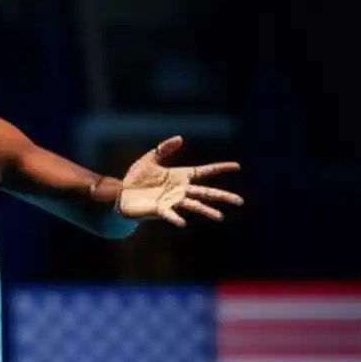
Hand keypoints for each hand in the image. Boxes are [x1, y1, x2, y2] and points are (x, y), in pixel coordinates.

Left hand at [117, 136, 243, 226]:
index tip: (237, 166)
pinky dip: (176, 218)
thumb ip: (164, 149)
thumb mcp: (149, 158)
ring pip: (194, 205)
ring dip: (207, 210)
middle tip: (240, 201)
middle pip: (206, 192)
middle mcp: (180, 190)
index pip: (205, 171)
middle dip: (223, 196)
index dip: (220, 168)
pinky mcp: (160, 210)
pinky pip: (170, 214)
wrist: (120, 194)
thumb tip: (181, 138)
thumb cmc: (135, 178)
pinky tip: (183, 223)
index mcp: (180, 176)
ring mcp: (171, 201)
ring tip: (220, 217)